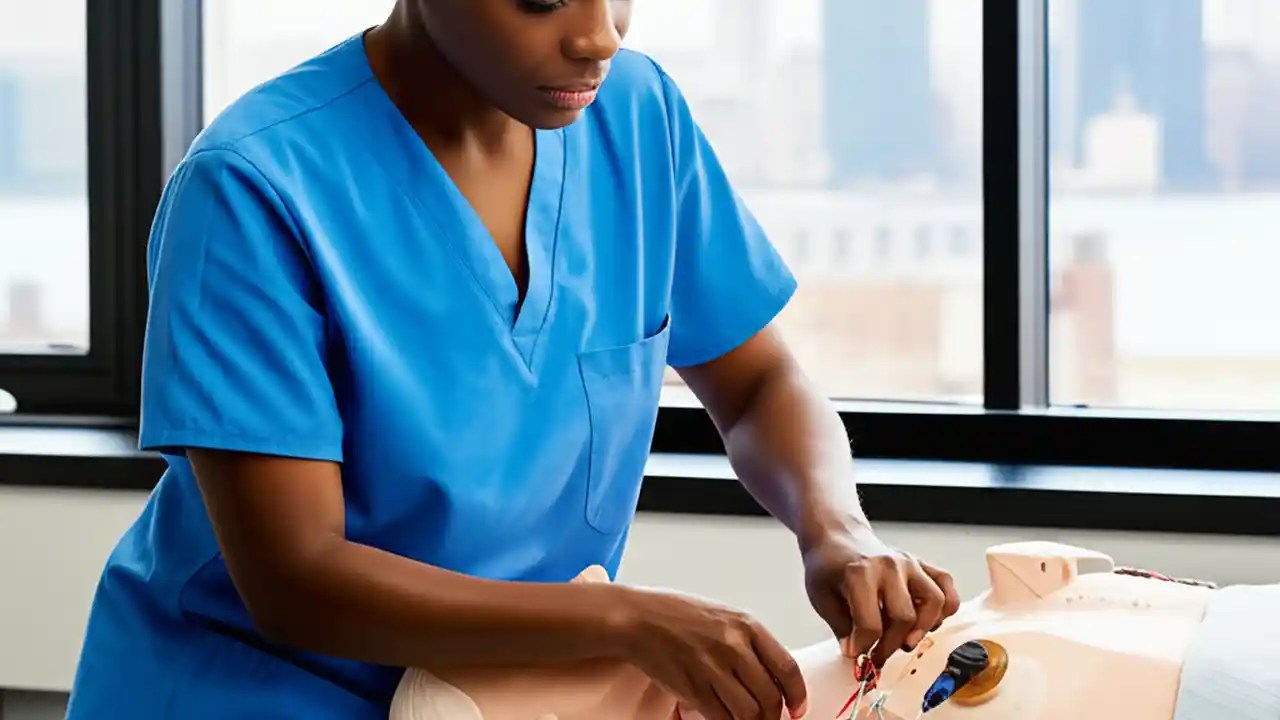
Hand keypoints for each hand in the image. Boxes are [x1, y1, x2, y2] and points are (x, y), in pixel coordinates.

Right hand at [615, 586, 807, 719]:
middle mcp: (733, 646)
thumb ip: (749, 643)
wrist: (638, 618)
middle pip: (770, 697)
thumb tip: (773, 678)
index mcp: (747, 626)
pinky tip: (725, 718)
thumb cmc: (679, 615)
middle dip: (774, 717)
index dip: (797, 695)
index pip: (787, 668)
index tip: (798, 709)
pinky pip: (721, 717)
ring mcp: (712, 668)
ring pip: (748, 712)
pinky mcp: (692, 687)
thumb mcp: (723, 617)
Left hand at [801, 525, 960, 667]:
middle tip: (878, 656)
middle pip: (904, 617)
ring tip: (904, 640)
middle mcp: (889, 566)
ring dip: (922, 629)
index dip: (864, 647)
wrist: (837, 538)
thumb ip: (841, 628)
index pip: (871, 624)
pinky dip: (944, 608)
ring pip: (934, 602)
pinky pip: (946, 587)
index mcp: (859, 574)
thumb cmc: (828, 567)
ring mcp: (909, 563)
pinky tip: (926, 621)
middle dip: (890, 646)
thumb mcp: (821, 598)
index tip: (856, 654)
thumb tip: (857, 654)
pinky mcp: (922, 564)